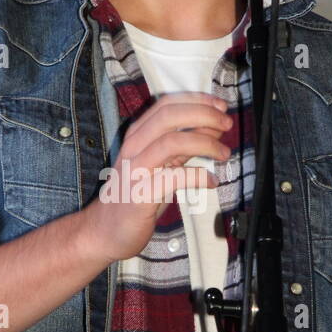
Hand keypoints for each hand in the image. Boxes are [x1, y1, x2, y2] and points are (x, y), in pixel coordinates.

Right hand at [83, 91, 231, 262]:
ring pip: (171, 142)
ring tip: (223, 153)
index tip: (220, 106)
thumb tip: (213, 128)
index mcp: (137, 135)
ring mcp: (135, 170)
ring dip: (204, 144)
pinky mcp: (140, 195)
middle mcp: (134, 148)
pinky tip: (212, 182)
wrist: (105, 230)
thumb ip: (183, 146)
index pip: (167, 104)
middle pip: (169, 116)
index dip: (197, 101)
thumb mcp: (160, 164)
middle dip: (203, 115)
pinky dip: (199, 177)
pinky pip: (173, 178)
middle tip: (226, 124)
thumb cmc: (135, 196)